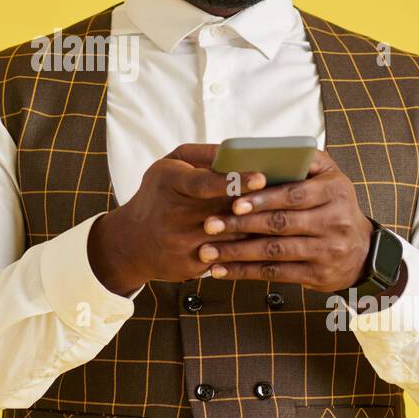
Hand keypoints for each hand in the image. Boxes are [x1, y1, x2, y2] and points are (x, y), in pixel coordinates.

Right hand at [87, 143, 267, 295]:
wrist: (129, 243)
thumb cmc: (158, 194)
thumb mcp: (169, 166)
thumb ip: (201, 155)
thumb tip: (237, 151)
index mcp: (168, 183)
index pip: (205, 183)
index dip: (235, 181)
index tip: (263, 177)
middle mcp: (172, 215)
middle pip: (225, 211)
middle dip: (258, 205)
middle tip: (289, 196)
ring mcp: (181, 244)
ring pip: (232, 238)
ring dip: (260, 229)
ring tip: (285, 218)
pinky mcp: (189, 266)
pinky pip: (228, 258)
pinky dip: (248, 250)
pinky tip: (268, 242)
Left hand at [194, 149, 373, 291]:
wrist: (362, 250)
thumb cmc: (333, 204)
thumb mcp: (329, 176)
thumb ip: (303, 160)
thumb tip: (265, 149)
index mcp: (335, 190)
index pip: (294, 195)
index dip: (263, 199)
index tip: (233, 202)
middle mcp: (335, 221)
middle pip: (280, 224)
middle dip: (241, 225)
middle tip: (208, 225)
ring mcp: (328, 251)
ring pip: (275, 252)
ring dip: (237, 253)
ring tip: (207, 251)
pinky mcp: (318, 275)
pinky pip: (276, 275)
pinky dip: (246, 273)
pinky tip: (222, 271)